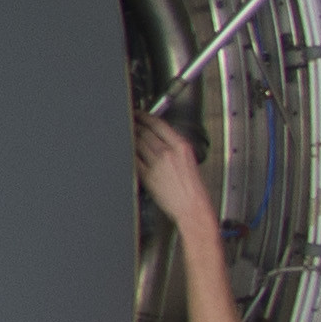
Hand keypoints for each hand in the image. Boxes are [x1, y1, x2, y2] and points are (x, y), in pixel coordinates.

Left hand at [136, 115, 220, 237]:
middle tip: (129, 122)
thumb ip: (175, 149)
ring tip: (127, 134)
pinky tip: (126, 152)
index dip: (145, 116)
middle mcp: (167, 152)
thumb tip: (161, 141)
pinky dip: (129, 154)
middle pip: (145, 132)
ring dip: (130, 138)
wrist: (193, 207)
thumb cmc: (194, 188)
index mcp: (181, 147)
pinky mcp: (147, 176)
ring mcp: (156, 164)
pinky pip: (134, 160)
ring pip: (137, 144)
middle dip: (135, 126)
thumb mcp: (189, 161)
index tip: (139, 114)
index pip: (158, 124)